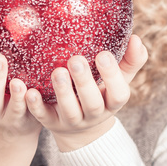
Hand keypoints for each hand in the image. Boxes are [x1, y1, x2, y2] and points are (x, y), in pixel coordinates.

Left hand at [25, 34, 148, 151]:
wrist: (80, 127)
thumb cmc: (101, 91)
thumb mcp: (119, 78)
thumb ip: (130, 60)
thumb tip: (136, 38)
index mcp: (111, 102)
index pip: (119, 94)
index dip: (113, 77)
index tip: (103, 55)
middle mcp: (93, 114)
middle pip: (92, 103)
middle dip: (84, 83)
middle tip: (76, 59)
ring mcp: (72, 121)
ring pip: (69, 111)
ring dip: (63, 92)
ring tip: (57, 72)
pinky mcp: (51, 123)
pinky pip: (43, 117)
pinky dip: (36, 106)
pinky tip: (30, 92)